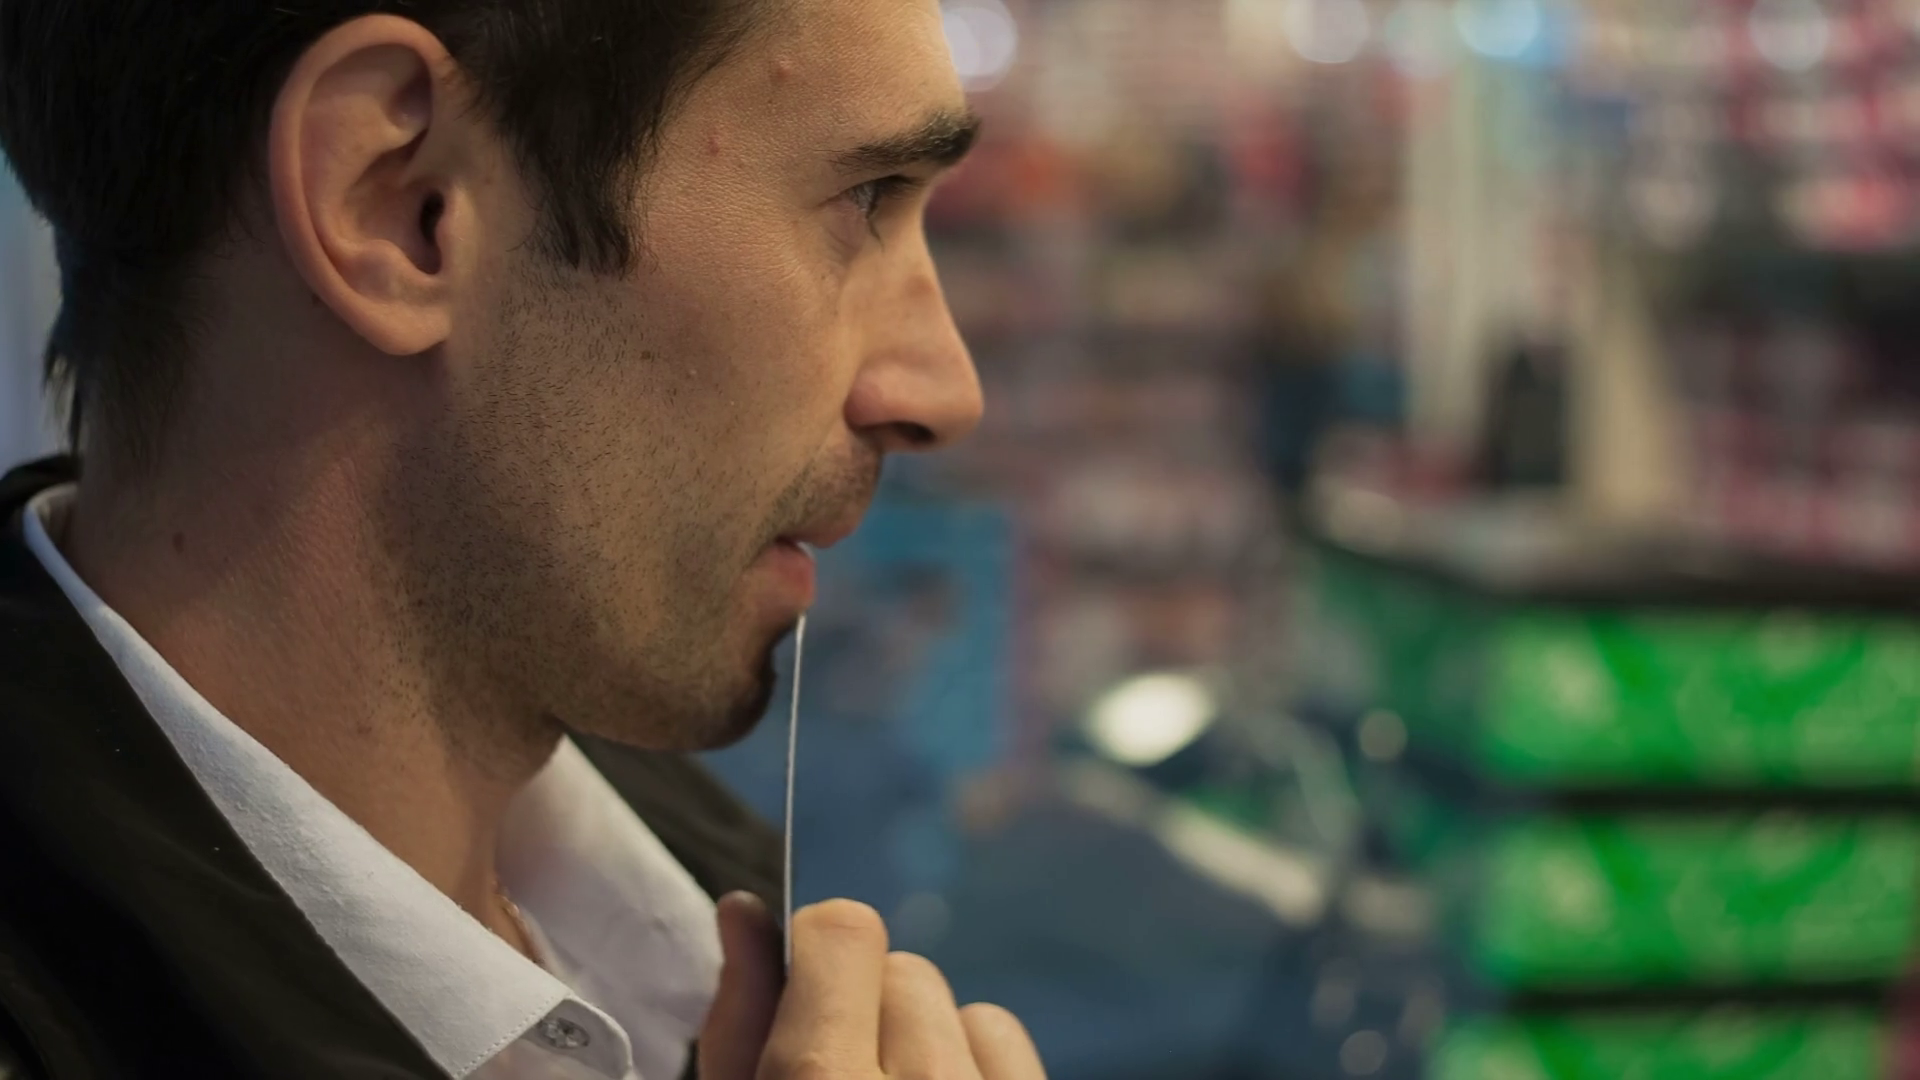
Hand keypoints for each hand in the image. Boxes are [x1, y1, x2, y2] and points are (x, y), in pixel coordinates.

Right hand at [700, 893, 1045, 1079]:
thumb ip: (739, 1026)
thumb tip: (744, 908)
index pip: (845, 931)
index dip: (817, 960)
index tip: (803, 1006)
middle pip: (908, 973)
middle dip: (872, 1017)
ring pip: (971, 1012)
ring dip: (934, 1050)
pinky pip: (1016, 1053)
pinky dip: (983, 1075)